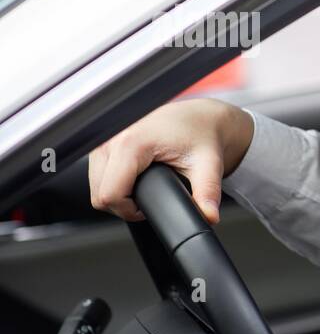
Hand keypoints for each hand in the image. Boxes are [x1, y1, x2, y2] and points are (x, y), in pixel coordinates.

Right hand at [88, 98, 253, 225]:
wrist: (198, 116)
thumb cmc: (200, 134)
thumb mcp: (208, 165)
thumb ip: (207, 192)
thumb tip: (210, 216)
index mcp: (131, 143)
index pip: (110, 195)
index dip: (130, 211)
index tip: (149, 208)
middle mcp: (111, 139)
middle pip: (99, 193)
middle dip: (124, 205)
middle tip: (151, 198)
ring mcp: (103, 140)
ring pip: (95, 186)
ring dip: (117, 194)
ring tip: (145, 187)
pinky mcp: (102, 142)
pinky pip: (97, 174)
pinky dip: (113, 182)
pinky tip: (134, 177)